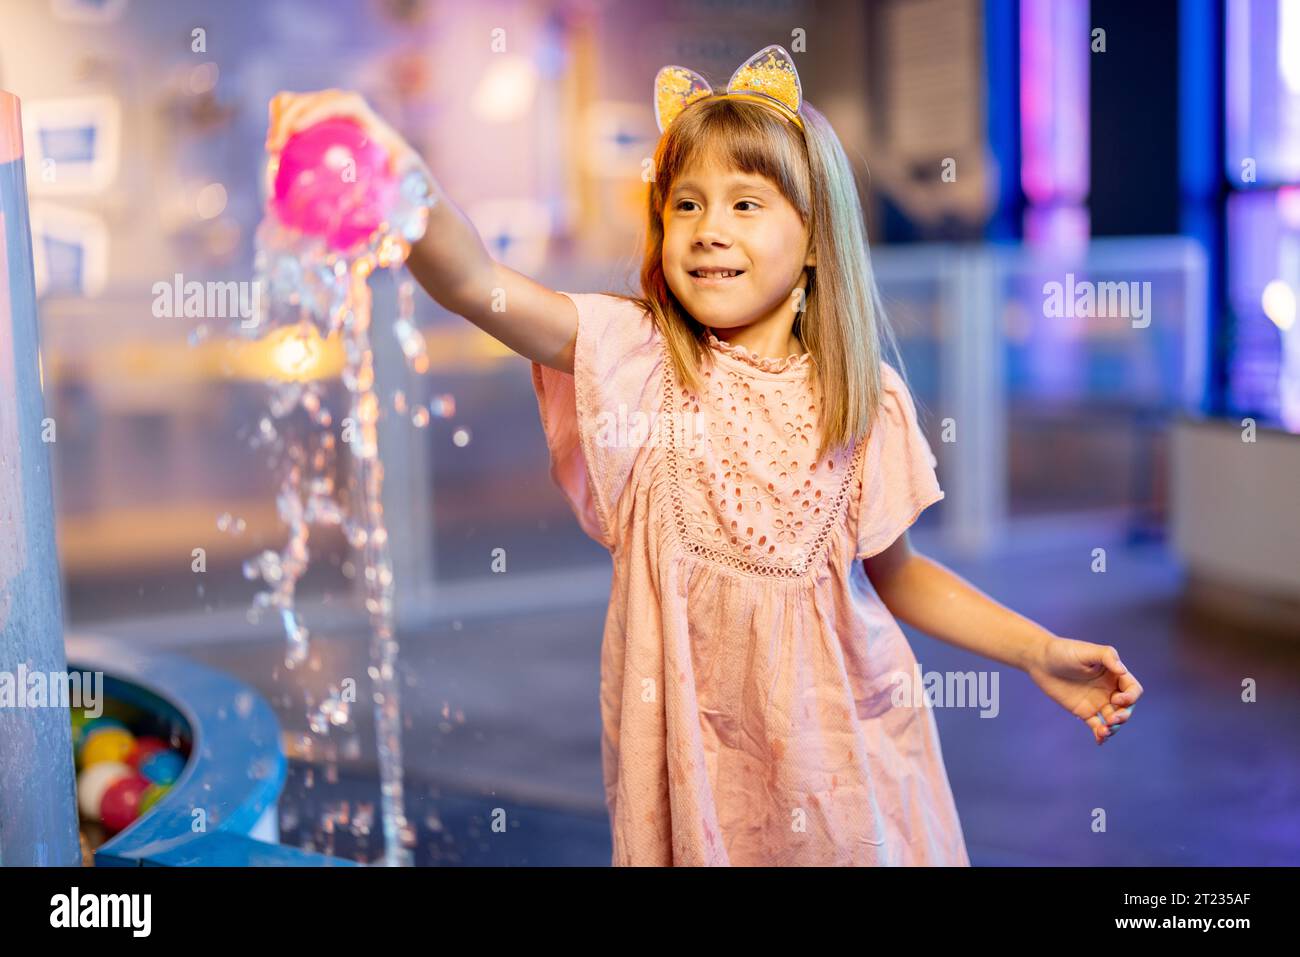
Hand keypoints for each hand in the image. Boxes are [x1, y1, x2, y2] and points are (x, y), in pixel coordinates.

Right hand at [264, 89, 433, 189]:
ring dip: (277, 122)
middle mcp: (334, 100)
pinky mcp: (306, 113)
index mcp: (354, 107)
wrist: (379, 151)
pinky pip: (284, 111)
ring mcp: (317, 105)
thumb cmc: (389, 156)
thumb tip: (395, 171)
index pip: (332, 103)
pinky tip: (274, 148)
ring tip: (273, 150)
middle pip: (305, 101)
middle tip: (276, 148)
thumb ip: (402, 163)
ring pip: (289, 103)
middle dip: (286, 120)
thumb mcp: (401, 160)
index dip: (313, 112)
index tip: (296, 131)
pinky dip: (276, 124)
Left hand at [1027, 637, 1142, 745]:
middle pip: (1127, 708)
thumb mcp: (1087, 651)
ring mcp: (1097, 701)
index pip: (1133, 689)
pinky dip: (1101, 734)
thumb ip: (1107, 657)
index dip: (1130, 697)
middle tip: (1112, 719)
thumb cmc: (1064, 651)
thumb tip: (1122, 671)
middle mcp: (1109, 689)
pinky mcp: (1084, 711)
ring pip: (1113, 719)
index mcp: (1114, 674)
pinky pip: (1097, 726)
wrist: (1040, 660)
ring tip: (1105, 731)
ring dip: (1114, 728)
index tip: (1116, 699)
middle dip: (1124, 716)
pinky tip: (1100, 740)